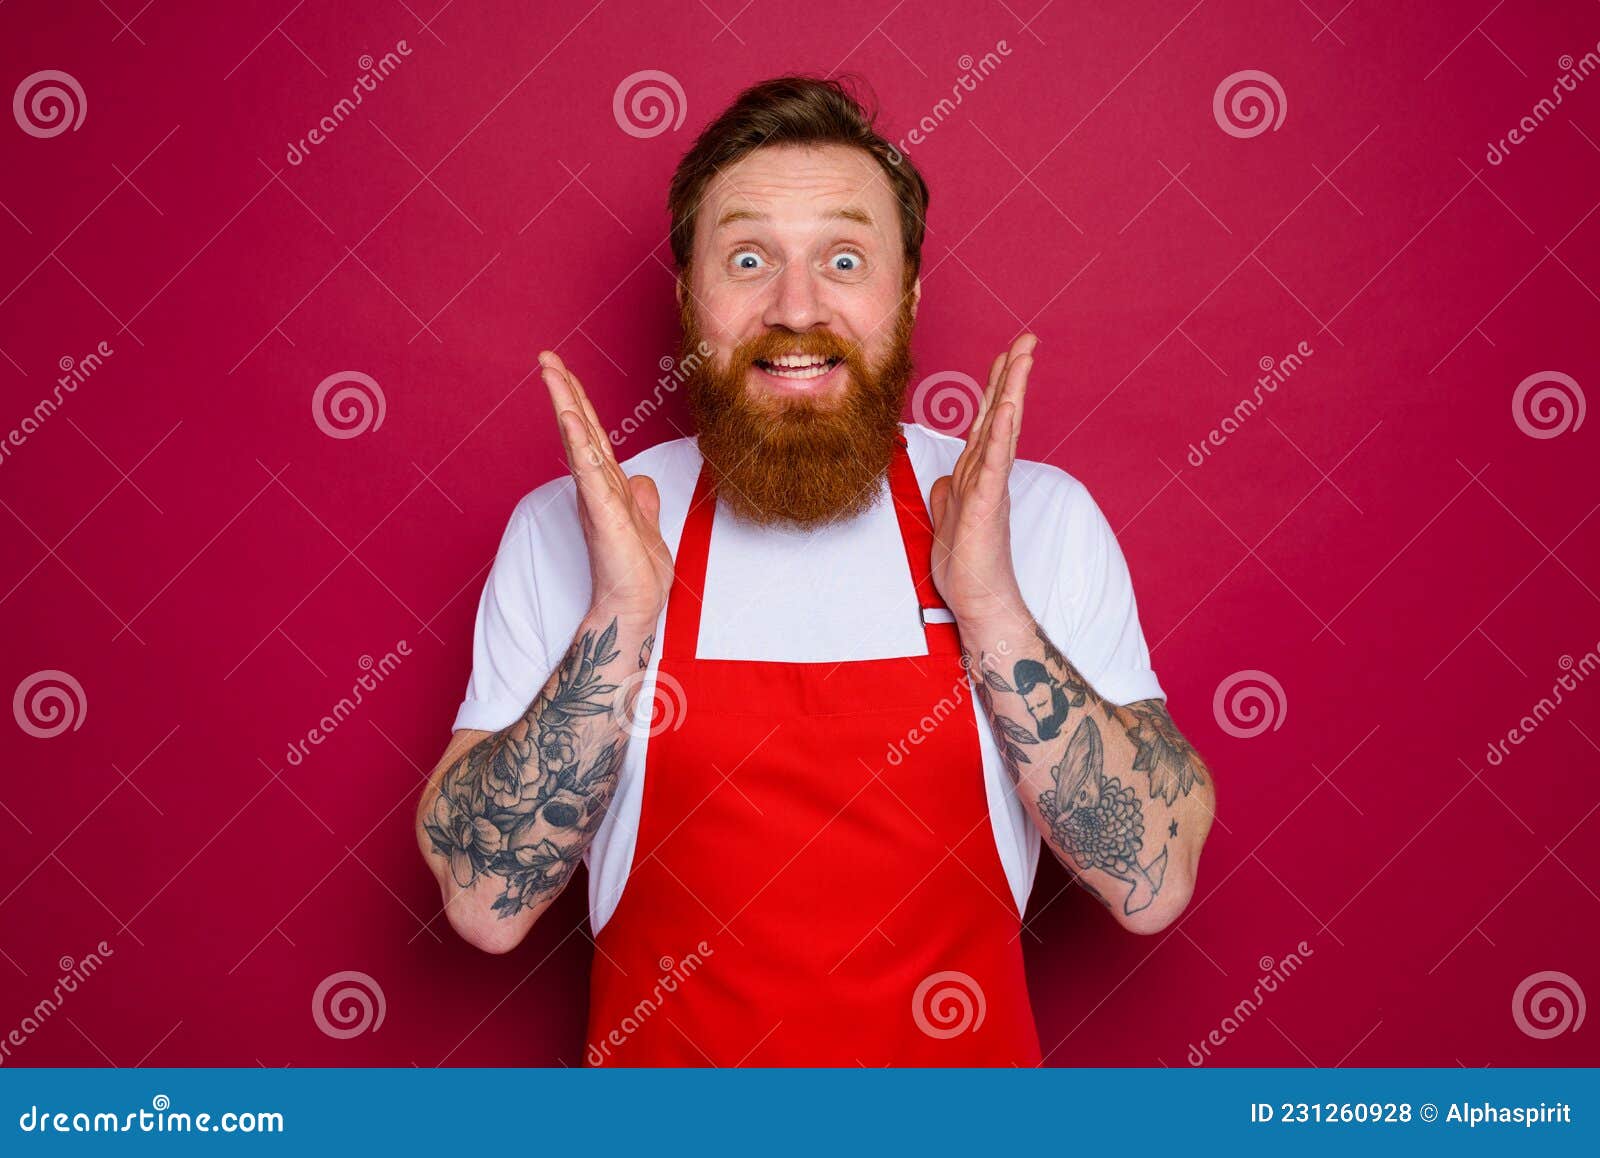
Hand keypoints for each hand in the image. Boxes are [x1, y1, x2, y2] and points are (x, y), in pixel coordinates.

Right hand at [539, 350, 671, 629]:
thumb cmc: (636, 571)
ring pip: (580, 444)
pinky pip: (590, 474)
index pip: (591, 434)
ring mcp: (598, 499)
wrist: (635, 606)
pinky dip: (580, 446)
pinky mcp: (604, 516)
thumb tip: (642, 477)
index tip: (562, 369)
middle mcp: (597, 487)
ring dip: (567, 407)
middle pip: (579, 429)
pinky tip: (571, 420)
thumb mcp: (645, 523)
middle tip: (546, 357)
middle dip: (564, 391)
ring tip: (552, 374)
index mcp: (606, 485)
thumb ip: (640, 498)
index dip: (577, 400)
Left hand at [928, 332, 1037, 629]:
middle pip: (1000, 415)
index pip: (988, 421)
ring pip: (1000, 431)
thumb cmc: (967, 564)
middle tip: (1027, 339)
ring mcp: (989, 488)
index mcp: (978, 474)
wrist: (979, 601)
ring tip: (1022, 358)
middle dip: (1012, 375)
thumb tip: (945, 480)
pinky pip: (992, 465)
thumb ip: (949, 494)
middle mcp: (988, 474)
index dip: (996, 386)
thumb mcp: (949, 520)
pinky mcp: (984, 506)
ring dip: (1010, 392)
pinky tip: (1006, 410)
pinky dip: (999, 436)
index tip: (1006, 354)